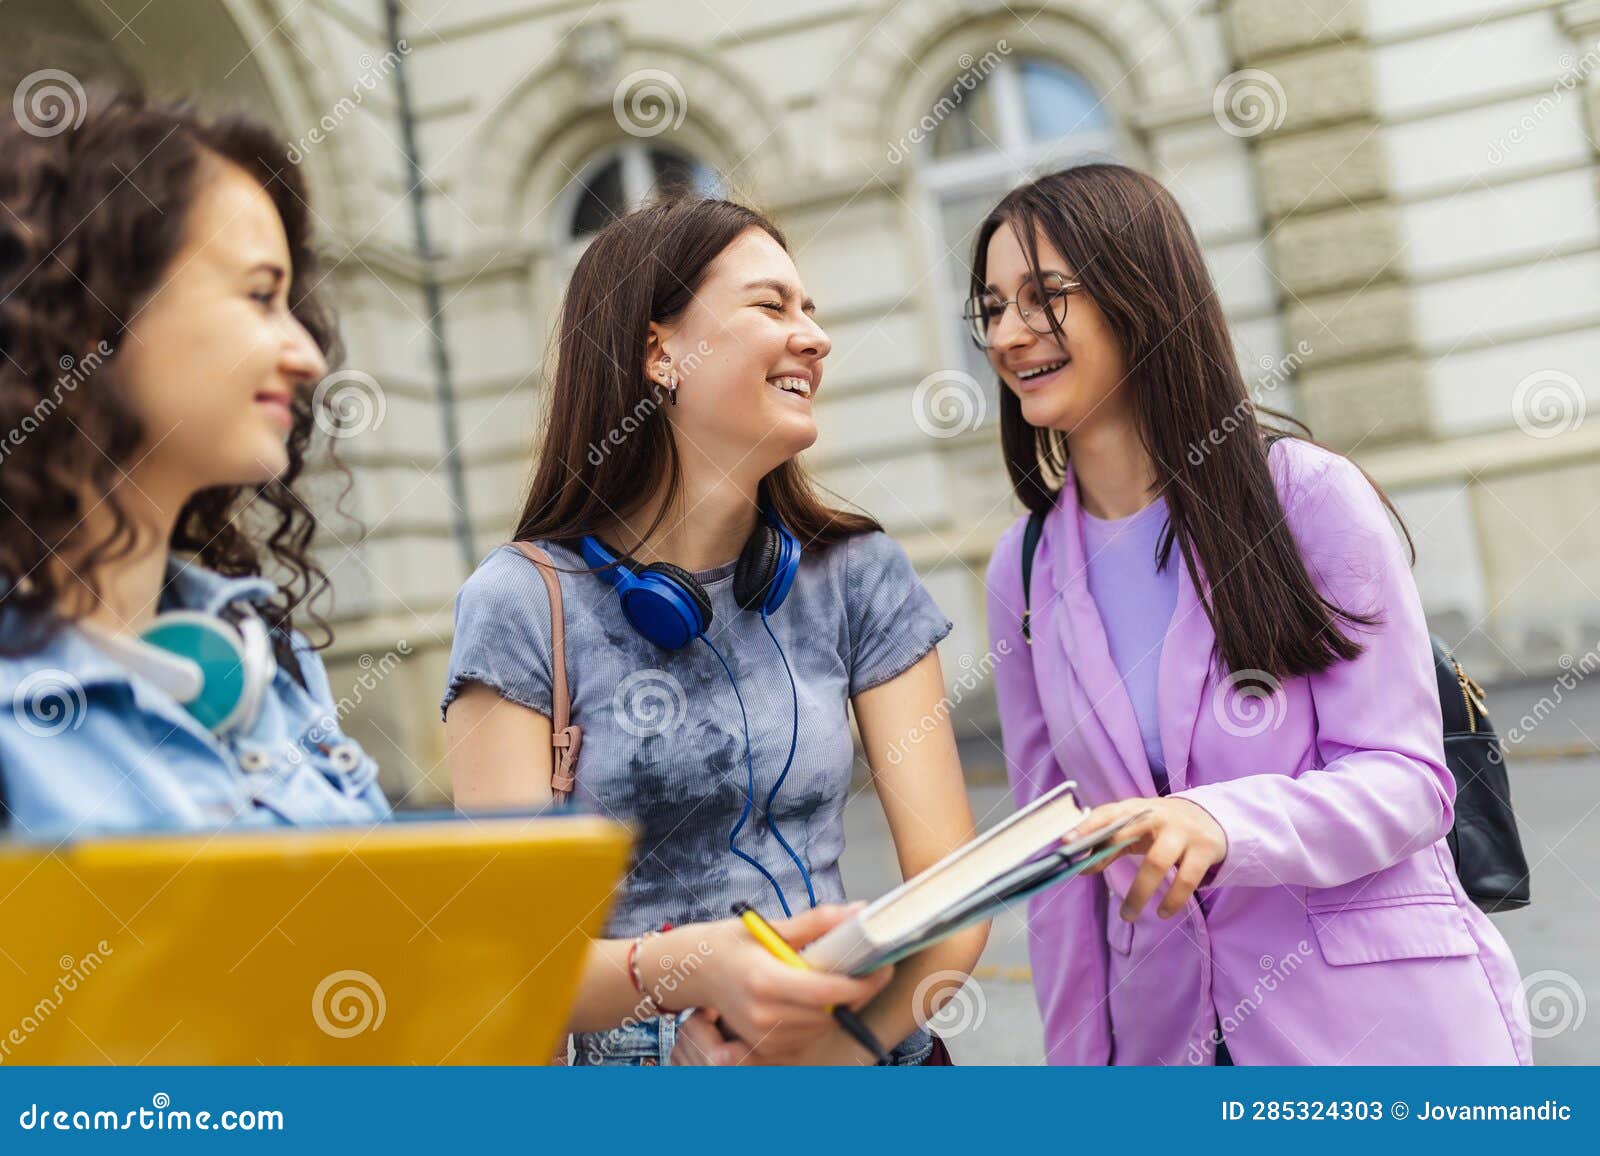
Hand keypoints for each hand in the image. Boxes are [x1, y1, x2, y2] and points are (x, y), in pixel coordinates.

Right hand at [652, 904, 893, 1061]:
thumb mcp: (769, 925)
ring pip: (821, 1028)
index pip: (825, 991)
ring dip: (841, 1008)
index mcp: (764, 979)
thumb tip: (858, 912)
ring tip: (846, 981)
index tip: (881, 969)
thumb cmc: (729, 945)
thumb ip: (816, 922)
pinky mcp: (763, 1046)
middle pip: (829, 1013)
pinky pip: (807, 1038)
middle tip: (870, 971)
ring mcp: (761, 1034)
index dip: (861, 984)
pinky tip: (820, 1000)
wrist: (694, 971)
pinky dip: (820, 1020)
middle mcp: (762, 1013)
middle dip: (857, 994)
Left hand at [1069, 796, 1227, 920]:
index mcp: (1137, 808)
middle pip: (1128, 832)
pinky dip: (1172, 900)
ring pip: (1156, 863)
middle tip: (1083, 872)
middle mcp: (1159, 815)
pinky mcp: (1204, 849)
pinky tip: (1163, 913)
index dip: (1087, 826)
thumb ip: (1110, 846)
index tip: (1066, 842)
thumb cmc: (1161, 828)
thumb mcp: (1136, 830)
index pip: (1108, 813)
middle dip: (1105, 853)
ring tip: (1127, 915)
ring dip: (1138, 893)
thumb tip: (1083, 867)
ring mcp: (1183, 831)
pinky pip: (1186, 879)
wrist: (1210, 819)